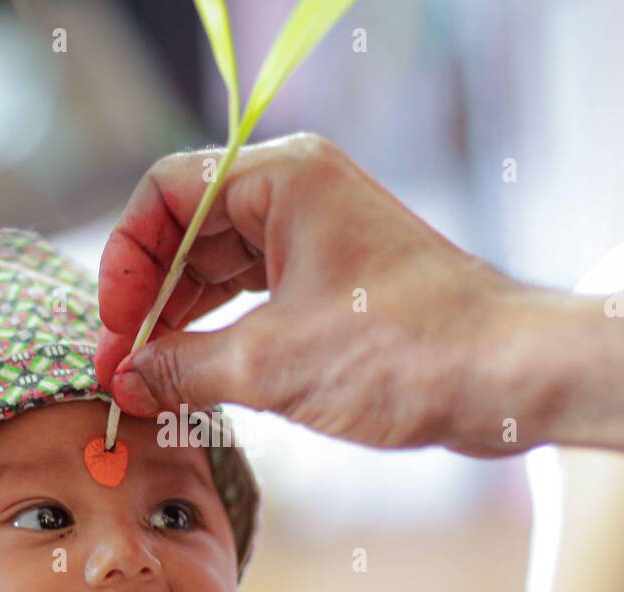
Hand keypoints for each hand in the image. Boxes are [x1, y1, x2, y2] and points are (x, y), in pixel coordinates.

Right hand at [95, 132, 524, 448]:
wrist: (509, 378)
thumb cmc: (406, 352)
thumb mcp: (273, 366)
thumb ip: (183, 368)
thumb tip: (125, 380)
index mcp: (283, 178)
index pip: (166, 194)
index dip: (126, 260)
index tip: (114, 326)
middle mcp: (298, 194)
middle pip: (187, 230)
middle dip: (147, 299)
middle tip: (118, 365)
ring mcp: (318, 237)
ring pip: (219, 268)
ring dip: (178, 321)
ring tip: (144, 379)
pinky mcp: (335, 282)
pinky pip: (254, 296)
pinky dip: (219, 333)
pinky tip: (191, 374)